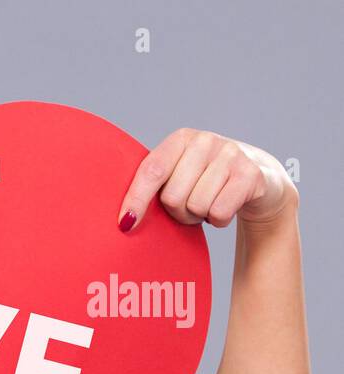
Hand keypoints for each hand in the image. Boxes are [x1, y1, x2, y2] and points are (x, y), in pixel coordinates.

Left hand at [117, 127, 297, 232]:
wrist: (259, 179)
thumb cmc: (204, 182)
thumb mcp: (178, 176)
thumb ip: (152, 186)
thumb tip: (123, 221)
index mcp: (180, 140)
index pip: (151, 171)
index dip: (136, 199)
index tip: (125, 224)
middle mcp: (205, 141)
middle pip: (172, 197)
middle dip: (178, 212)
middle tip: (190, 206)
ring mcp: (230, 154)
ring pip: (196, 206)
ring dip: (200, 216)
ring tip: (209, 204)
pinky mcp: (251, 174)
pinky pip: (219, 212)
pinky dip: (219, 220)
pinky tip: (227, 206)